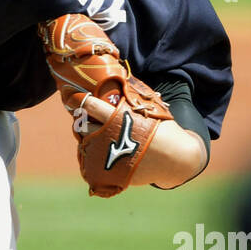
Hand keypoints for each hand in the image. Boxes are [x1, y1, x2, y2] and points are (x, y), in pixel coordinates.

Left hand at [73, 95, 207, 188]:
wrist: (178, 159)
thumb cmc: (164, 130)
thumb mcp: (151, 110)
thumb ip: (133, 99)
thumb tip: (121, 76)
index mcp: (122, 119)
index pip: (92, 106)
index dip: (80, 99)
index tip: (72, 96)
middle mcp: (113, 138)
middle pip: (84, 126)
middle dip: (80, 119)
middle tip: (80, 115)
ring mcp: (112, 158)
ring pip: (85, 145)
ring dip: (85, 137)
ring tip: (89, 132)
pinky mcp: (114, 173)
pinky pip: (92, 164)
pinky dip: (91, 156)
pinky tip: (96, 149)